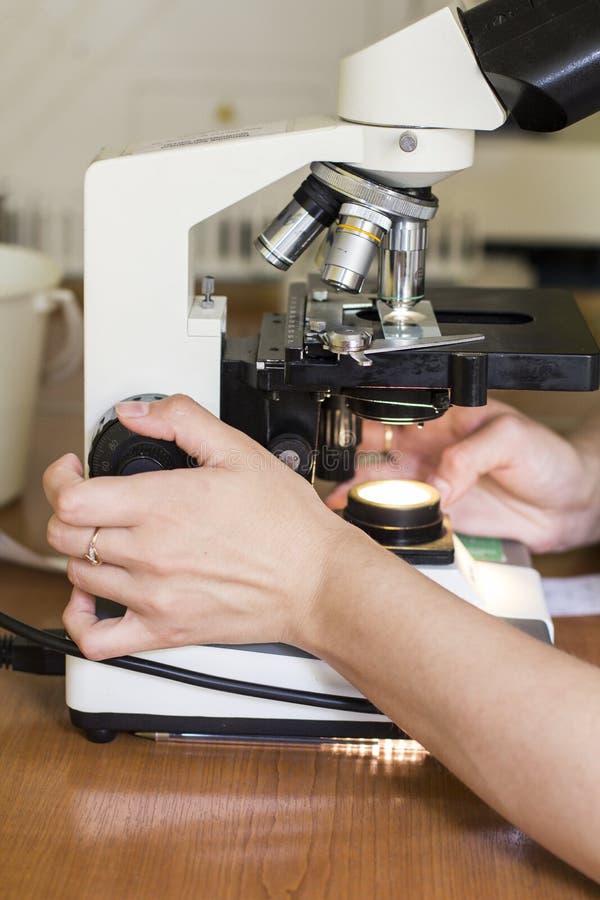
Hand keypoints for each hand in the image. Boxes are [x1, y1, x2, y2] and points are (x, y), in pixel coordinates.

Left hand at [44, 395, 347, 659]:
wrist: (316, 580)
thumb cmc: (286, 523)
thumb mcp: (238, 450)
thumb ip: (180, 420)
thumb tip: (136, 412)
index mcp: (163, 505)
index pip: (72, 499)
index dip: (62, 479)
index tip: (74, 472)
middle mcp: (150, 553)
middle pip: (67, 535)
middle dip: (70, 511)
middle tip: (90, 501)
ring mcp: (153, 596)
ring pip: (78, 576)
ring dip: (84, 553)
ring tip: (108, 540)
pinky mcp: (165, 631)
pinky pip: (97, 639)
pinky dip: (79, 621)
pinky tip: (90, 602)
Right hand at [327, 398, 599, 553]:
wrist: (567, 506)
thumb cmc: (548, 458)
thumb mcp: (510, 439)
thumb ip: (467, 456)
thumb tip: (434, 484)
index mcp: (443, 414)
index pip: (396, 406)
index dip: (370, 415)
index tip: (357, 431)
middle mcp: (429, 443)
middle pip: (375, 443)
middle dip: (352, 453)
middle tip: (343, 468)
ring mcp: (428, 477)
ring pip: (378, 480)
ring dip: (356, 489)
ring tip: (339, 499)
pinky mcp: (432, 509)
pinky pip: (397, 511)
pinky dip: (375, 515)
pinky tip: (358, 516)